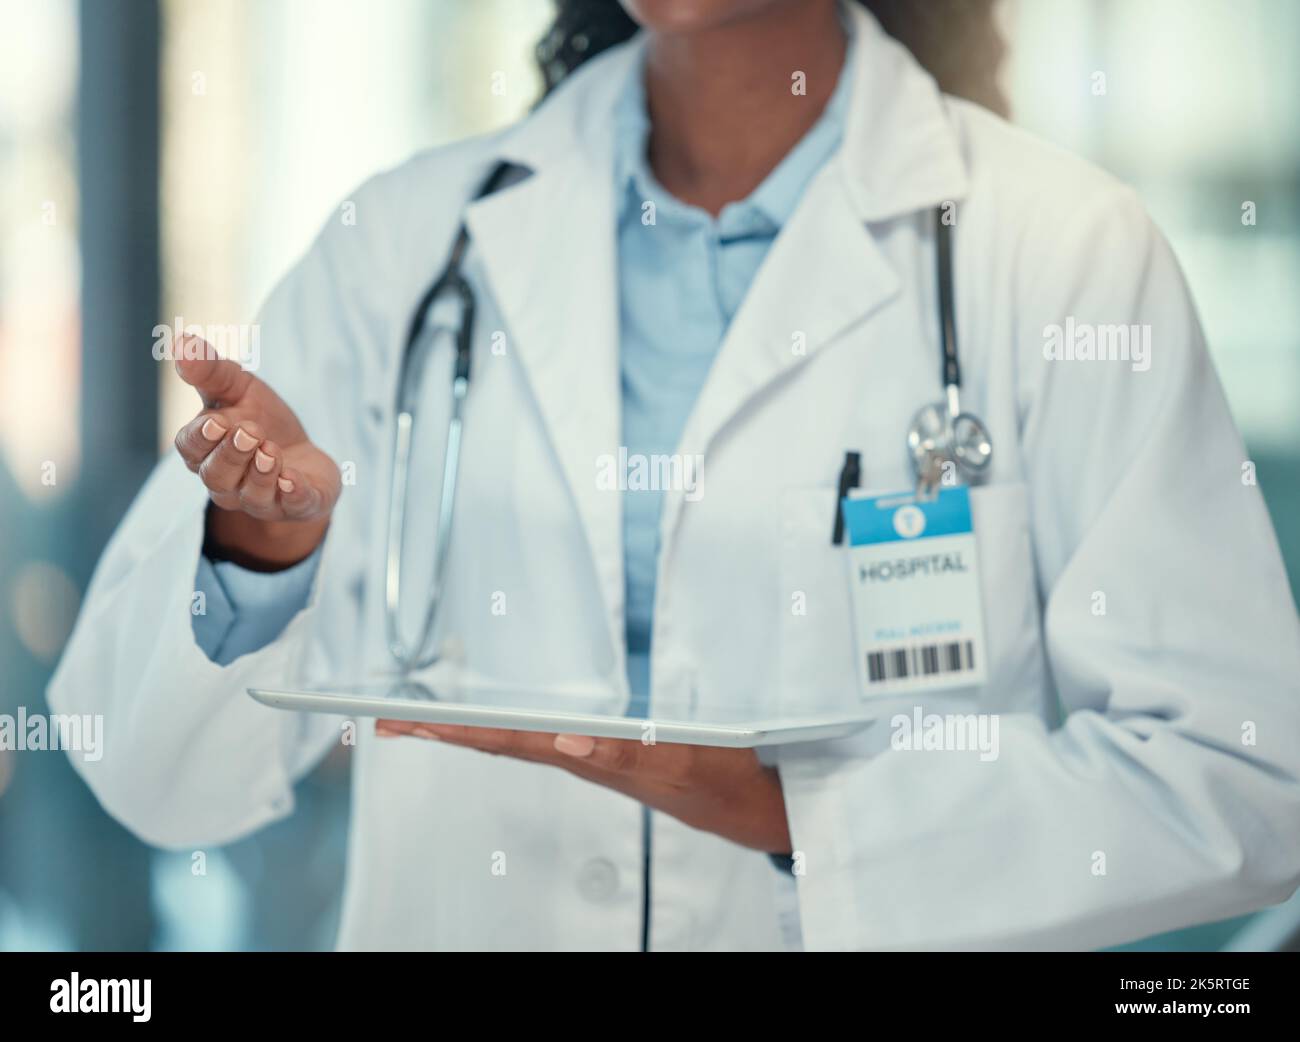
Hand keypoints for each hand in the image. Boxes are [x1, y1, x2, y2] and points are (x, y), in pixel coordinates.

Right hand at [172, 335, 340, 569]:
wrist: (303, 455)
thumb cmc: (260, 420)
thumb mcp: (238, 388)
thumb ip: (211, 371)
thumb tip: (182, 342)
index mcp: (206, 452)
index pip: (191, 449)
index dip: (201, 438)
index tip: (216, 421)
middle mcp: (227, 482)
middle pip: (217, 476)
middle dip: (232, 454)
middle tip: (250, 431)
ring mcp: (261, 499)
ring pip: (251, 495)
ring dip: (261, 473)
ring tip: (271, 450)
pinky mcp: (297, 505)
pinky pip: (292, 506)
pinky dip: (292, 495)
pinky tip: (292, 481)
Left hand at [373, 720, 792, 854]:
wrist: (753, 803)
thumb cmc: (722, 777)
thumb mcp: (682, 759)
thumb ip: (626, 752)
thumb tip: (566, 739)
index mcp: (590, 754)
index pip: (506, 739)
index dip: (453, 730)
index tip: (404, 722)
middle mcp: (582, 755)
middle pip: (498, 741)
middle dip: (443, 730)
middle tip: (390, 720)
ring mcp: (594, 756)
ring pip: (518, 740)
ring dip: (471, 729)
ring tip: (431, 719)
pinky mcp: (610, 753)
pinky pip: (547, 738)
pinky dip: (513, 728)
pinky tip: (504, 724)